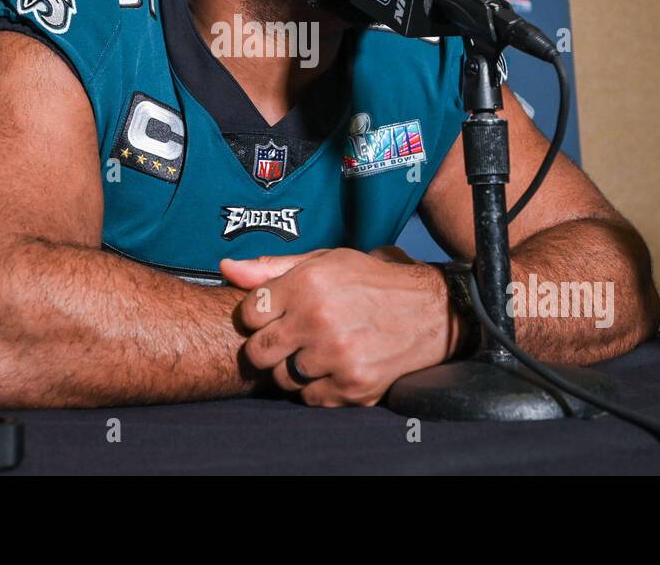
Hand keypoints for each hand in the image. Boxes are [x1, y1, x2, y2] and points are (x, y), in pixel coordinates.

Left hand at [220, 247, 454, 406]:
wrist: (433, 311)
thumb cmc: (372, 282)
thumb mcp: (326, 261)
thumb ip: (273, 268)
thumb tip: (226, 268)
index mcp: (308, 283)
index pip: (249, 313)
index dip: (260, 315)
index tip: (276, 315)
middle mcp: (319, 319)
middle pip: (258, 352)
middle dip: (269, 346)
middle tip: (293, 338)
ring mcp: (336, 356)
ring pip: (283, 378)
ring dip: (295, 368)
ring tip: (320, 349)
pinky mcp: (353, 385)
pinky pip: (310, 398)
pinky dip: (320, 387)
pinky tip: (338, 365)